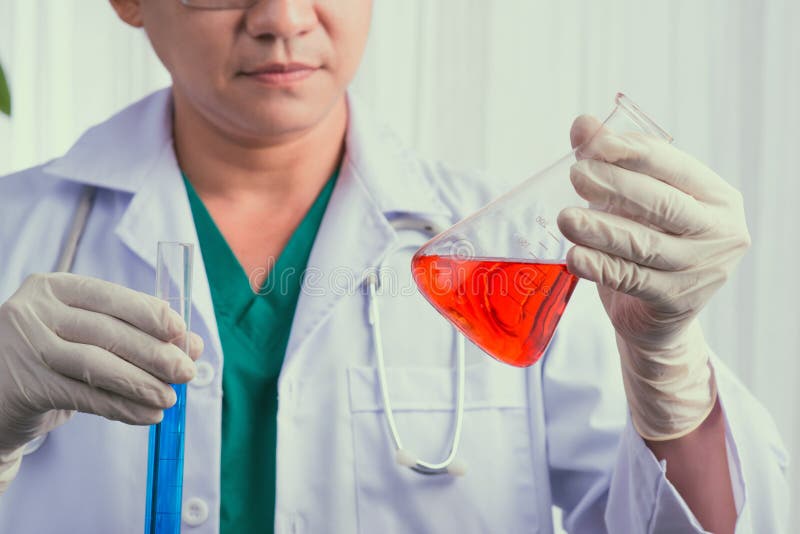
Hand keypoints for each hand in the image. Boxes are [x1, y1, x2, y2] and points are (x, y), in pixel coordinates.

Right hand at [0, 273, 202, 490]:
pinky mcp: (23, 385)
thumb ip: (135, 334)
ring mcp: (24, 347)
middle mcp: (33, 311)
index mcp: (54, 288)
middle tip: (187, 372)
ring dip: (141, 384)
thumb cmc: (54, 360)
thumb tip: (192, 345)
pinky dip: (121, 407)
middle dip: (155, 353)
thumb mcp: (88, 336)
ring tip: (170, 398)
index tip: (182, 331)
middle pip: (107, 332)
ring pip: (97, 365)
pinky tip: (147, 416)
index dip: (149, 313)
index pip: (110, 297)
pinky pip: (84, 396)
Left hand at [557, 116, 750, 439]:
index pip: (675, 166)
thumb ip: (610, 162)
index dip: (634, 153)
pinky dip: (599, 267)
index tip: (596, 145)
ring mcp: (702, 270)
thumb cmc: (646, 243)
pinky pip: (630, 279)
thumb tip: (582, 124)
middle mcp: (719, 232)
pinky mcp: (676, 302)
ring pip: (644, 244)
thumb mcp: (633, 202)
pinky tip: (573, 256)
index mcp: (716, 197)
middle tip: (576, 175)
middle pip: (662, 204)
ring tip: (565, 218)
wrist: (657, 317)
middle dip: (615, 186)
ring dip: (601, 230)